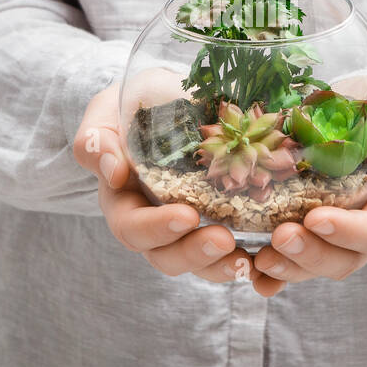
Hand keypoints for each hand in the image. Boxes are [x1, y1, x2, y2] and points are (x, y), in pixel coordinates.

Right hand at [73, 81, 254, 283]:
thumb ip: (96, 140)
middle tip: (224, 240)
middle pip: (168, 256)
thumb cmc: (133, 106)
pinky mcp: (222, 223)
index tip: (186, 216)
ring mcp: (190, 229)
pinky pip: (232, 254)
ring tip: (248, 259)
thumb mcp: (106, 113)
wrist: (170, 100)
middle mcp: (155, 224)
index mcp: (123, 203)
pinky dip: (251, 264)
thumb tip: (113, 171)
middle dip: (195, 254)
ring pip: (201, 262)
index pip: (133, 228)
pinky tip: (270, 264)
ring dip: (223, 266)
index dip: (157, 229)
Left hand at [251, 94, 366, 296]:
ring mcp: (327, 233)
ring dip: (286, 266)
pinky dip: (269, 274)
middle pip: (341, 259)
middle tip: (281, 237)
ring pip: (310, 265)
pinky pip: (285, 260)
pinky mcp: (298, 228)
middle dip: (311, 254)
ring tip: (261, 257)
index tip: (317, 219)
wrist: (353, 107)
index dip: (348, 231)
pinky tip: (251, 270)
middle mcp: (359, 228)